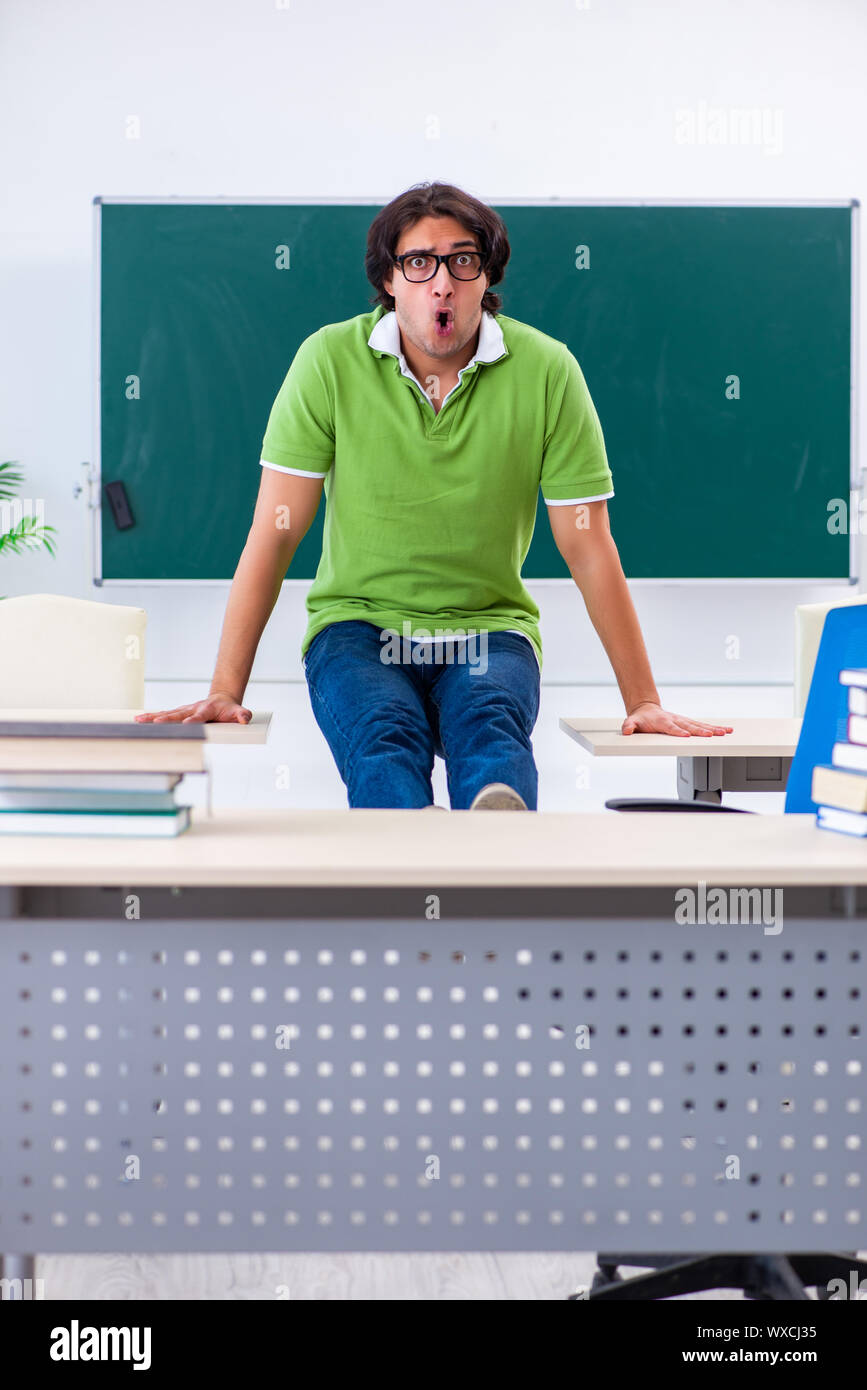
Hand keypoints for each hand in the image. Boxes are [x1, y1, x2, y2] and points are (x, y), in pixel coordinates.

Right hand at [134, 691, 251, 723]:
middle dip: (167, 719)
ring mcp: (184, 710)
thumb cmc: (229, 709)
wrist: (222, 700)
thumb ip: (242, 715)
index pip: (199, 716)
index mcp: (207, 710)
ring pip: (167, 713)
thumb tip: (244, 719)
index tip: (186, 724)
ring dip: (153, 717)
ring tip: (140, 720)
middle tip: (156, 723)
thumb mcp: (239, 712)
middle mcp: (193, 708)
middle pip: (178, 714)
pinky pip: (163, 714)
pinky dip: (151, 717)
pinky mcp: (178, 713)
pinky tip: (138, 720)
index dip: (193, 720)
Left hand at [621, 702, 732, 737]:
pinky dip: (714, 728)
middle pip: (689, 726)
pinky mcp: (688, 722)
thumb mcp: (631, 722)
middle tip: (712, 735)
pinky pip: (702, 725)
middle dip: (701, 731)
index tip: (686, 735)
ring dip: (712, 729)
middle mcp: (675, 720)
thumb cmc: (641, 719)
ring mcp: (683, 721)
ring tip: (724, 732)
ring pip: (699, 725)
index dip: (678, 731)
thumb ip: (628, 726)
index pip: (671, 728)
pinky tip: (725, 730)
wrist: (646, 710)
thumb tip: (626, 731)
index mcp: (663, 722)